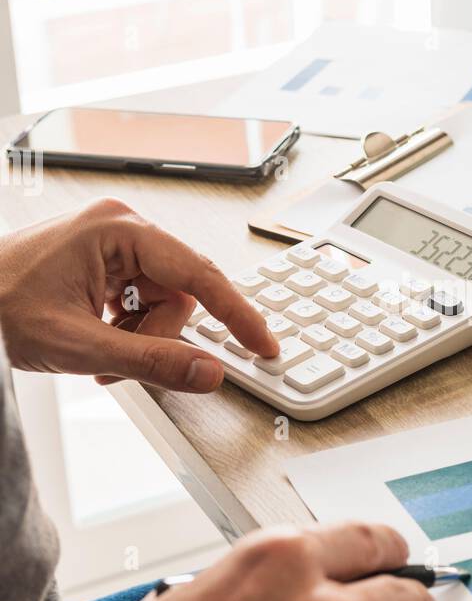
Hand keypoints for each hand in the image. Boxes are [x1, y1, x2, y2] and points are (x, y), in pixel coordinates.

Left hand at [0, 197, 277, 390]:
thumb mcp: (78, 346)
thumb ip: (150, 361)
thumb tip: (207, 372)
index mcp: (117, 229)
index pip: (198, 274)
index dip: (236, 314)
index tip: (263, 344)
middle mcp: (120, 227)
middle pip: (179, 292)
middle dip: (157, 334)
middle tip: (120, 362)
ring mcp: (112, 243)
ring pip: (162, 302)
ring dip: (139, 337)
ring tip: (98, 353)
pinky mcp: (104, 261)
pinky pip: (140, 301)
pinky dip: (126, 329)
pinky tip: (97, 339)